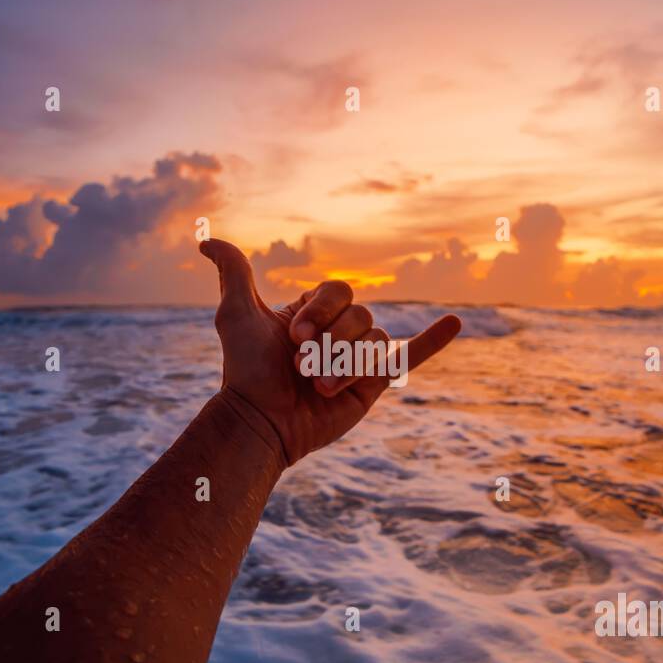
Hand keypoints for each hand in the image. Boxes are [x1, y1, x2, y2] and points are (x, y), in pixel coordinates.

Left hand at [200, 238, 461, 464]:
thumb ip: (234, 274)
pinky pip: (410, 356)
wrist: (261, 421)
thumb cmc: (246, 371)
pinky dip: (433, 340)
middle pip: (361, 316)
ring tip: (318, 388)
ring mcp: (358, 358)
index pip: (340, 291)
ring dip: (345, 365)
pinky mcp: (374, 385)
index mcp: (314, 312)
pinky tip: (455, 322)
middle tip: (302, 367)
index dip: (321, 311)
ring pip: (375, 342)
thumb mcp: (236, 314)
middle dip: (331, 342)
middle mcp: (338, 331)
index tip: (293, 336)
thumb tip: (207, 241)